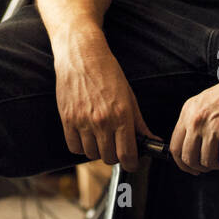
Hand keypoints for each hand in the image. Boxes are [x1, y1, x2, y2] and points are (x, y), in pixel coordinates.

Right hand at [53, 30, 152, 172]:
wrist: (81, 55)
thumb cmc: (107, 72)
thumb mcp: (129, 96)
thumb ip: (139, 122)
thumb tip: (151, 140)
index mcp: (121, 115)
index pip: (127, 155)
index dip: (132, 163)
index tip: (131, 161)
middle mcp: (102, 121)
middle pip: (109, 158)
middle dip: (115, 155)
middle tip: (115, 145)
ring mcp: (82, 121)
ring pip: (91, 154)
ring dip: (97, 150)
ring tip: (100, 137)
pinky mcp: (67, 119)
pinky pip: (74, 147)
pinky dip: (81, 146)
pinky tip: (86, 135)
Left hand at [169, 77, 218, 174]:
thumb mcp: (205, 102)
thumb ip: (195, 121)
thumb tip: (192, 148)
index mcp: (188, 111)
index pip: (175, 147)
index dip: (183, 164)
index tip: (192, 169)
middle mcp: (197, 120)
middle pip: (189, 158)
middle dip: (202, 167)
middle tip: (215, 164)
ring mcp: (213, 127)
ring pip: (209, 163)